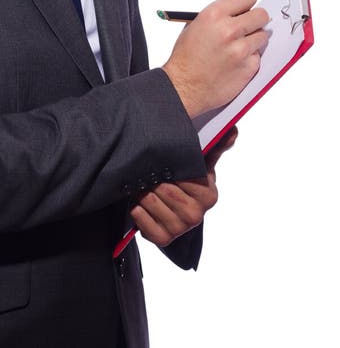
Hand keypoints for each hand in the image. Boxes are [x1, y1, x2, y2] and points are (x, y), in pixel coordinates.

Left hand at [130, 127, 237, 247]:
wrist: (171, 206)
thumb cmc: (186, 179)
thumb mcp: (200, 162)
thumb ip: (215, 146)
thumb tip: (233, 129)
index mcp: (208, 196)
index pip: (182, 175)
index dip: (168, 164)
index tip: (162, 157)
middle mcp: (196, 215)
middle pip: (163, 188)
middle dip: (151, 176)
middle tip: (147, 170)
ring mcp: (180, 229)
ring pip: (149, 200)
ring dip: (140, 190)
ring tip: (143, 184)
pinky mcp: (162, 238)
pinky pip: (140, 218)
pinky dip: (136, 208)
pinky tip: (140, 202)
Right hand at [162, 0, 268, 117]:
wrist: (183, 86)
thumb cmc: (186, 57)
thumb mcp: (194, 25)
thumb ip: (219, 15)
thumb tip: (239, 11)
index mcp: (214, 15)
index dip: (247, 3)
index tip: (246, 9)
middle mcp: (229, 30)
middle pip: (262, 15)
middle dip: (255, 20)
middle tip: (248, 27)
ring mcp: (241, 49)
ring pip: (263, 35)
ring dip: (253, 40)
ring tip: (237, 47)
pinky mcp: (249, 67)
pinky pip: (258, 56)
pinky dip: (250, 58)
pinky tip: (235, 62)